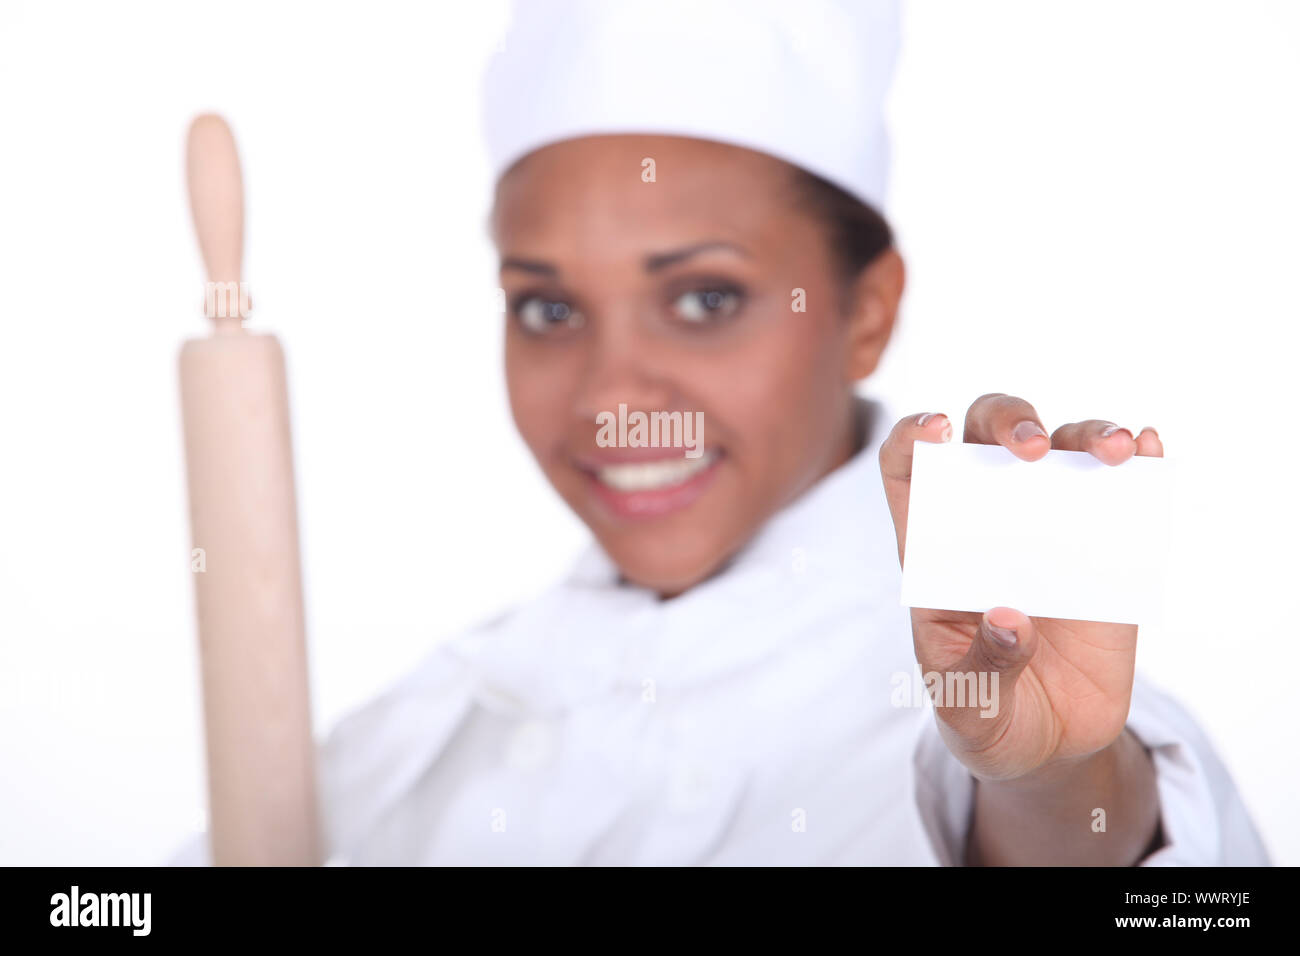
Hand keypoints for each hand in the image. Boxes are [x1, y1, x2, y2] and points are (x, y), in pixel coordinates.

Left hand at [878, 393, 1163, 782]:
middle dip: (1007, 420)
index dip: (911, 435)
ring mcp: (1049, 531)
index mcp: (933, 550)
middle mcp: (988, 524)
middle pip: (987, 438)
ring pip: (1062, 450)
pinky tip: (1151, 449)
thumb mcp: (967, 703)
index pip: (906, 469)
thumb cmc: (984, 712)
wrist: (1048, 746)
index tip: (935, 429)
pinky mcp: (1107, 553)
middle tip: (1032, 447)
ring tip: (1118, 449)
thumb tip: (1014, 621)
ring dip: (1088, 435)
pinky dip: (1140, 464)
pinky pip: (1122, 494)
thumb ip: (983, 666)